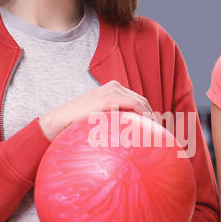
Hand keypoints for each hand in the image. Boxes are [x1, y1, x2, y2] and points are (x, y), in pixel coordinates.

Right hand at [39, 80, 157, 140]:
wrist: (60, 121)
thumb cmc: (77, 123)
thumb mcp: (99, 118)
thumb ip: (113, 120)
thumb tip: (128, 135)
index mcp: (113, 89)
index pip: (137, 101)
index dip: (148, 114)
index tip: (154, 129)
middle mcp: (115, 87)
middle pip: (142, 101)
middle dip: (152, 116)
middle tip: (159, 133)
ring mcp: (113, 90)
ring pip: (141, 103)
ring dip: (150, 118)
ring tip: (156, 134)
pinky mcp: (110, 97)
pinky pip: (135, 106)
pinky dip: (143, 116)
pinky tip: (147, 129)